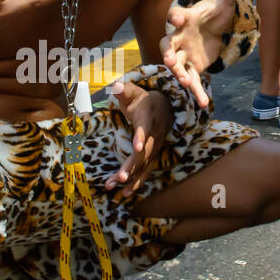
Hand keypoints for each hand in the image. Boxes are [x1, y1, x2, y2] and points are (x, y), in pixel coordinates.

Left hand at [104, 82, 171, 198]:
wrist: (164, 106)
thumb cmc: (143, 99)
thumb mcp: (134, 91)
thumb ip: (124, 90)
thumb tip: (114, 86)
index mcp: (148, 118)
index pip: (145, 128)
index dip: (141, 137)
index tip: (137, 148)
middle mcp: (154, 135)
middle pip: (144, 152)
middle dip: (132, 166)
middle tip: (119, 178)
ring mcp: (156, 146)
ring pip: (144, 164)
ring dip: (131, 178)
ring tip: (117, 189)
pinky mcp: (154, 154)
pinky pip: (146, 170)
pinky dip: (137, 182)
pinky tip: (126, 194)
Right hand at [160, 0, 255, 108]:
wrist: (211, 29)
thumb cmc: (213, 13)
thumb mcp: (224, 1)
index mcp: (187, 19)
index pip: (177, 16)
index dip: (175, 16)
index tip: (175, 16)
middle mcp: (180, 37)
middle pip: (167, 44)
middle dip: (167, 52)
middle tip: (167, 58)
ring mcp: (184, 54)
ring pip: (176, 65)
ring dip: (178, 73)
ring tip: (185, 82)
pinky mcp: (192, 67)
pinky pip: (192, 80)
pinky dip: (196, 91)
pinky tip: (203, 103)